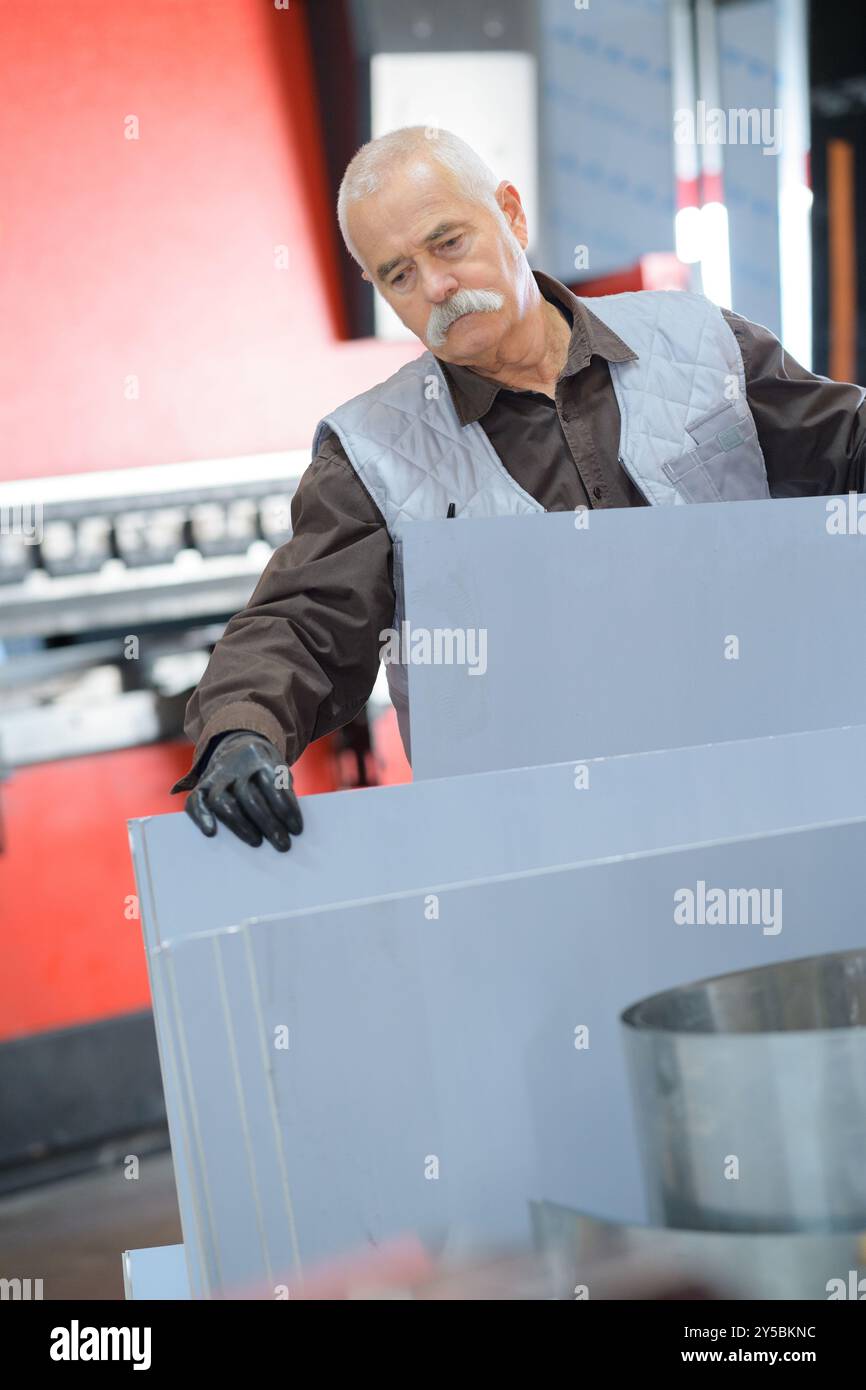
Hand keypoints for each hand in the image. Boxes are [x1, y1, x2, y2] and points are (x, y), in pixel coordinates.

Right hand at [184, 730, 302, 851]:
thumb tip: (288, 830)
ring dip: (240, 826)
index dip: (286, 809)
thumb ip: (283, 795)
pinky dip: (201, 817)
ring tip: (257, 843)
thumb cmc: (266, 771)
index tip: (296, 830)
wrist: (240, 746)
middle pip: (250, 797)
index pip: (273, 784)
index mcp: (262, 758)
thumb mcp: (279, 772)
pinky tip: (211, 833)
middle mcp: (237, 766)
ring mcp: (217, 775)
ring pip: (222, 801)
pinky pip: (196, 800)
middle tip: (282, 845)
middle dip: (268, 824)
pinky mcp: (202, 784)